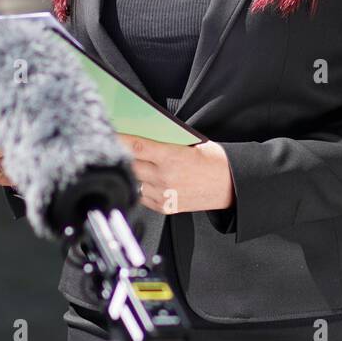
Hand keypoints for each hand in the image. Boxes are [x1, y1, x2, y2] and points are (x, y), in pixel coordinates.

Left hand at [117, 134, 234, 215]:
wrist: (230, 185)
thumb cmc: (213, 161)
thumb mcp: (192, 143)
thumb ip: (166, 142)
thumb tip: (142, 134)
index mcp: (172, 157)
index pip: (137, 147)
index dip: (120, 139)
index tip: (110, 132)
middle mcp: (165, 178)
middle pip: (131, 164)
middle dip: (123, 155)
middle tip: (117, 147)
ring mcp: (164, 194)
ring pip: (135, 181)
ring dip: (134, 172)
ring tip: (138, 164)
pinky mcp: (165, 207)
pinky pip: (143, 196)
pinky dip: (142, 186)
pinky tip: (150, 179)